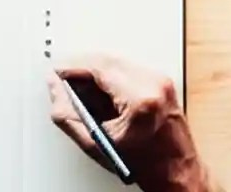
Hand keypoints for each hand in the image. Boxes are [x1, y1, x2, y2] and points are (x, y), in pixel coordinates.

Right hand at [48, 56, 217, 191]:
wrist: (175, 170)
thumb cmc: (145, 165)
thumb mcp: (97, 143)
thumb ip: (68, 114)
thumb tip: (55, 89)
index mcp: (140, 99)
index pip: (98, 67)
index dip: (71, 67)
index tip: (57, 72)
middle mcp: (153, 84)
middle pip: (107, 60)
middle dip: (82, 67)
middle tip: (64, 80)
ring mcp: (161, 80)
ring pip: (117, 61)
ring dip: (96, 71)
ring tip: (81, 88)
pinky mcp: (163, 82)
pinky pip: (129, 68)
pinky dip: (111, 76)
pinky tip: (101, 91)